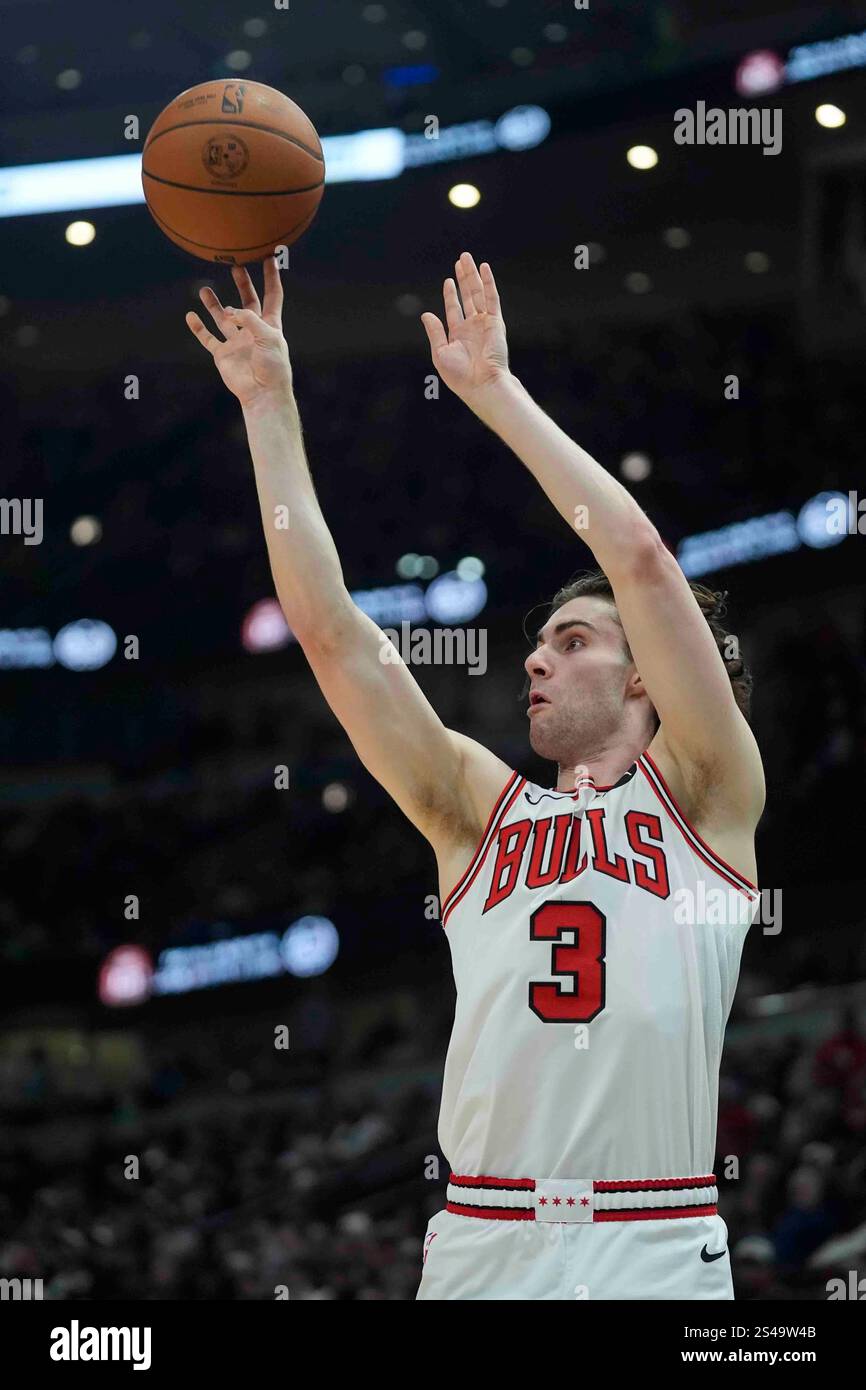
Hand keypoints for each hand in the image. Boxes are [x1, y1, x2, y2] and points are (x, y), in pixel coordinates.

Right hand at [185, 257, 292, 408]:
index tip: (269, 258)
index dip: (272, 278)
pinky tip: (190, 316)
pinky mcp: (223, 355)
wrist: (262, 395)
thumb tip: (229, 311)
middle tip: (235, 265)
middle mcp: (253, 330)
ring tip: (204, 290)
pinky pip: (208, 338)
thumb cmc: (273, 368)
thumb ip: (250, 319)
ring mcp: (237, 342)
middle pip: (247, 301)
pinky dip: (198, 328)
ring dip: (214, 304)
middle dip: (242, 284)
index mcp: (270, 325)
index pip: (273, 296)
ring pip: (223, 318)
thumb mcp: (268, 338)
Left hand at [421, 252, 510, 404]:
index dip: (451, 294)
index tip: (448, 281)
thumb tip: (426, 314)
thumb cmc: (460, 376)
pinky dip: (488, 282)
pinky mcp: (495, 322)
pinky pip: (491, 298)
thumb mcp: (440, 353)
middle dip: (463, 278)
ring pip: (478, 293)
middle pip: (467, 296)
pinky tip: (484, 268)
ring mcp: (485, 323)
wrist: (481, 384)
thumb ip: (434, 332)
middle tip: (460, 260)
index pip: (454, 309)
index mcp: (459, 335)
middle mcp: (472, 327)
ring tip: (467, 258)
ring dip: (472, 275)